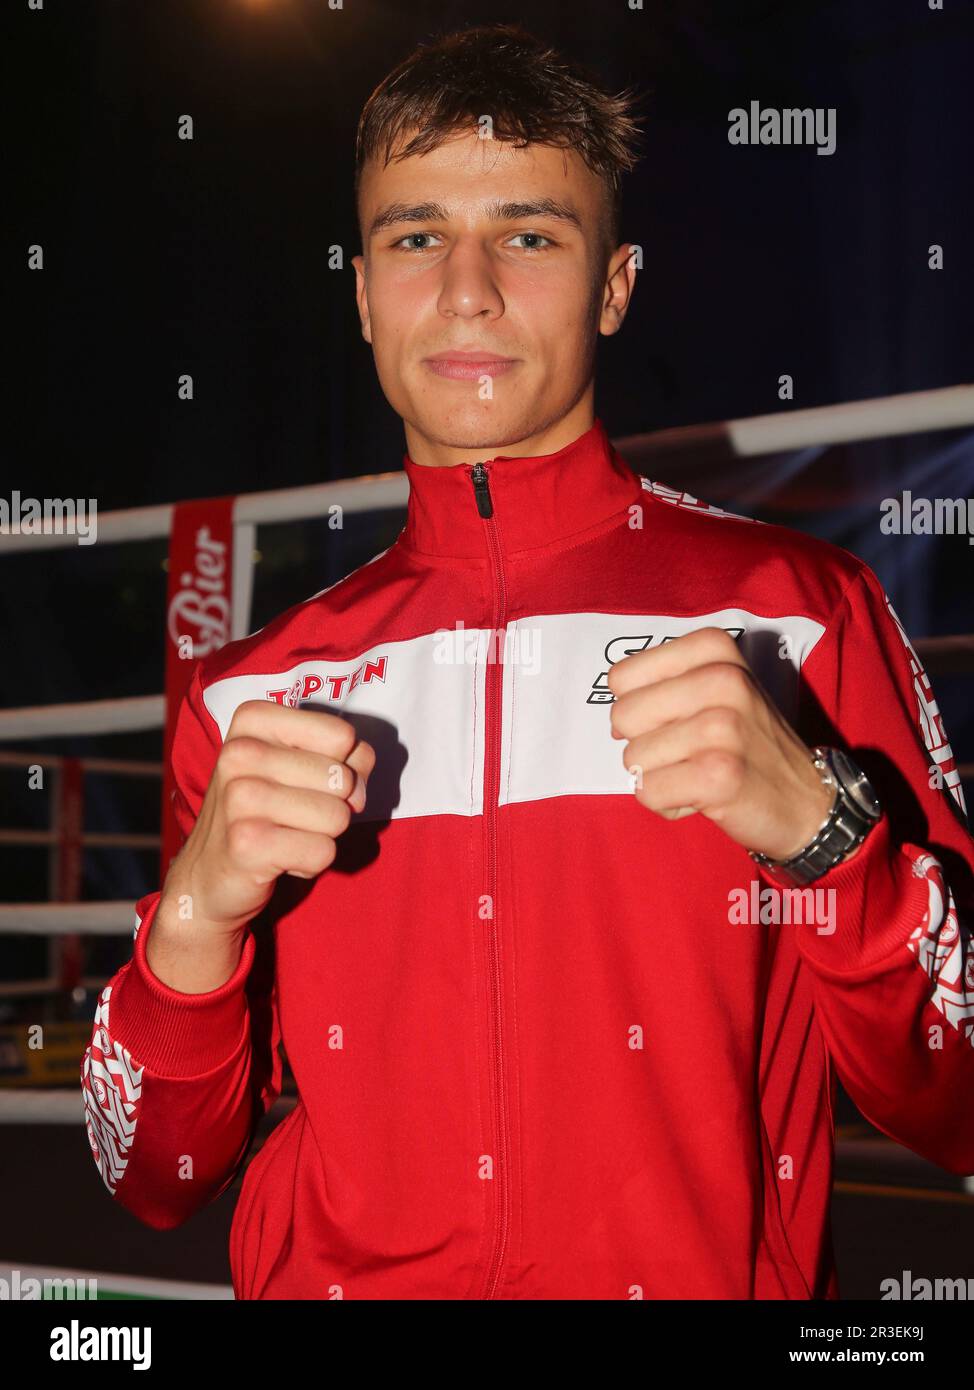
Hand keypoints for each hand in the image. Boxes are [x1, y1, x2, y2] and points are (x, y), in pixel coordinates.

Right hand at [162, 699, 374, 935]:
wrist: (208, 873)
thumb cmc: (263, 812)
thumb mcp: (299, 766)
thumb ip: (344, 757)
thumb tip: (359, 779)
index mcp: (253, 721)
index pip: (342, 735)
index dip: (344, 765)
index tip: (310, 781)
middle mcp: (240, 752)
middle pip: (342, 778)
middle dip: (334, 805)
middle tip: (295, 815)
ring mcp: (240, 797)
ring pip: (338, 816)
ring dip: (322, 835)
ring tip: (286, 835)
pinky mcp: (246, 842)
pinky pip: (323, 852)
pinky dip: (312, 862)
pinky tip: (279, 858)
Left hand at [607, 628, 833, 861]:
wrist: (807, 801)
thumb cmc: (748, 744)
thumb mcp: (716, 690)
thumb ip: (662, 687)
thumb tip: (614, 723)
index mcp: (715, 650)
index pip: (621, 677)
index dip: (638, 707)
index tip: (677, 719)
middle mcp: (723, 679)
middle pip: (622, 716)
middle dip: (645, 744)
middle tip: (689, 752)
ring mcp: (723, 727)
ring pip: (633, 758)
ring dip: (660, 777)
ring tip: (700, 774)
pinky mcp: (720, 775)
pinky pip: (647, 791)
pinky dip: (666, 803)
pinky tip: (702, 797)